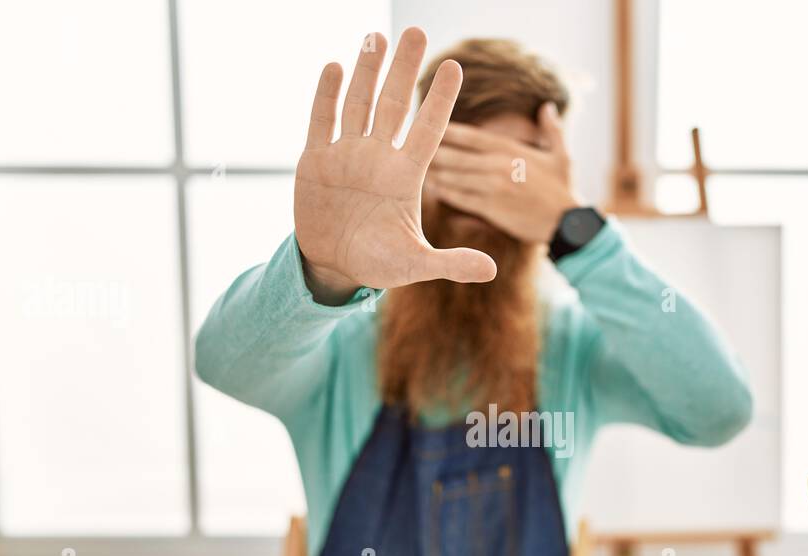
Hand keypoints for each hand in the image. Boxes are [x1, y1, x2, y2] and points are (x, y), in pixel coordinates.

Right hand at [293, 28, 496, 304]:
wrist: (333, 267)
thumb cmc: (378, 264)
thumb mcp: (415, 265)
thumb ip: (451, 263)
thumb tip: (491, 272)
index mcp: (406, 177)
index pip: (428, 129)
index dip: (440, 100)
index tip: (454, 67)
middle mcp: (379, 157)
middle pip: (394, 104)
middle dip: (403, 68)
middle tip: (414, 32)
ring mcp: (347, 154)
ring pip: (359, 103)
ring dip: (366, 71)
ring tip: (375, 36)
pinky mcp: (316, 160)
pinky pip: (322, 120)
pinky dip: (326, 94)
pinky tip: (334, 66)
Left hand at [424, 102, 578, 243]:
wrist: (569, 224)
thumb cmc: (563, 190)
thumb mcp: (562, 156)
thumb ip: (552, 130)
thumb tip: (547, 106)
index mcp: (509, 149)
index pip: (470, 135)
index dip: (446, 129)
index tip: (424, 121)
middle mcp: (496, 164)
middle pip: (453, 153)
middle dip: (430, 150)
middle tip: (404, 146)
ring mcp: (491, 186)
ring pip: (452, 175)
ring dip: (431, 172)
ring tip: (409, 168)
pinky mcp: (490, 208)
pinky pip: (458, 197)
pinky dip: (443, 192)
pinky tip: (430, 189)